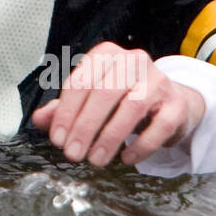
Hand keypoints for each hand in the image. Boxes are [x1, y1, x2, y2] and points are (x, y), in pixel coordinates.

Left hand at [29, 41, 205, 167]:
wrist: (172, 102)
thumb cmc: (124, 99)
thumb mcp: (92, 100)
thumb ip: (64, 108)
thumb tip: (38, 120)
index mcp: (105, 55)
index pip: (80, 82)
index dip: (65, 113)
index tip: (57, 139)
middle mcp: (132, 60)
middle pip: (103, 93)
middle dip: (85, 126)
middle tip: (73, 154)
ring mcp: (158, 80)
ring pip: (132, 106)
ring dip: (110, 137)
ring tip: (95, 160)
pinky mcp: (177, 102)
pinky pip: (160, 125)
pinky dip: (142, 144)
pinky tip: (127, 158)